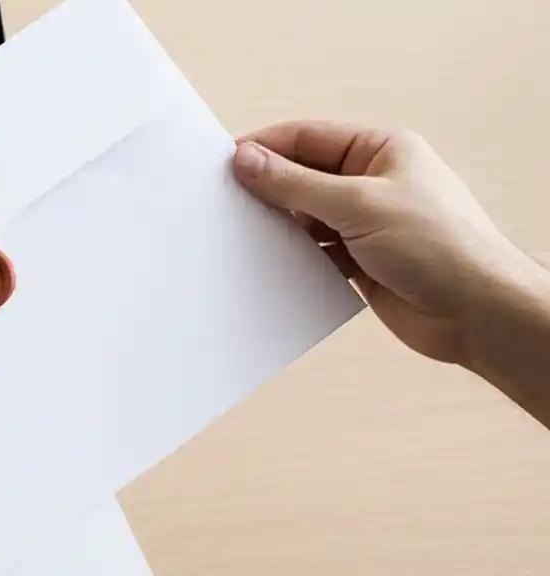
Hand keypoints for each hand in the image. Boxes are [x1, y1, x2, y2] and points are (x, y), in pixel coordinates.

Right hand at [232, 121, 540, 365]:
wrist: (475, 312)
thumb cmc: (438, 246)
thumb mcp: (358, 204)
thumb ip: (296, 184)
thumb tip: (247, 160)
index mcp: (381, 150)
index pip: (309, 138)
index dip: (266, 148)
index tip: (225, 163)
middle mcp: (373, 183)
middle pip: (303, 177)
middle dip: (267, 188)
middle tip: (225, 201)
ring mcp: (366, 224)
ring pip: (305, 217)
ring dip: (279, 226)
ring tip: (243, 235)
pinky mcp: (360, 261)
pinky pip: (314, 253)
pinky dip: (293, 257)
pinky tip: (271, 264)